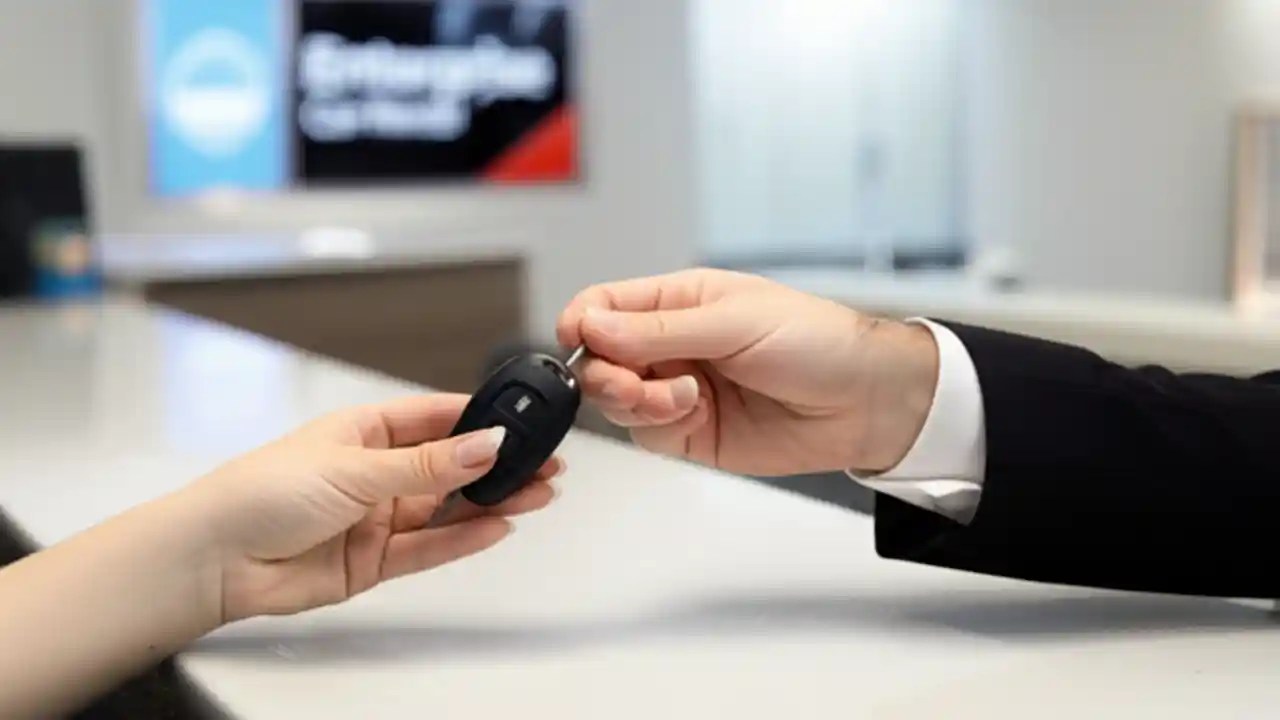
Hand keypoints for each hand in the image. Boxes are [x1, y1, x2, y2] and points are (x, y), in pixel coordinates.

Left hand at [184, 394, 562, 622]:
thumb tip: (486, 444)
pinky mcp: (373, 562)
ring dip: (491, 502)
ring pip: (447, 508)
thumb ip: (428, 465)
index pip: (436, 418)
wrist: (213, 561)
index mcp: (365, 431)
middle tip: (546, 465)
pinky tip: (497, 527)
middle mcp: (375, 473)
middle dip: (497, 466)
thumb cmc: (259, 493)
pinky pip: (429, 548)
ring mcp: (376, 518)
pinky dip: (464, 539)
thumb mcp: (355, 468)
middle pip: (450, 467)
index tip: (524, 422)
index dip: (481, 421)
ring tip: (537, 495)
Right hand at [558, 269, 937, 475]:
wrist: (866, 403)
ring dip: (637, 401)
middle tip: (635, 383)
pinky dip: (660, 426)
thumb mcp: (735, 321)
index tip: (580, 341)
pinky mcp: (691, 433)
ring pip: (617, 400)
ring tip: (683, 399)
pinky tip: (695, 414)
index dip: (582, 323)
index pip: (604, 306)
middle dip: (607, 373)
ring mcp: (678, 390)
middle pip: (600, 359)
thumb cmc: (817, 341)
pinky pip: (646, 433)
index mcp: (678, 301)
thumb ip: (658, 329)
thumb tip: (591, 326)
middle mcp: (671, 344)